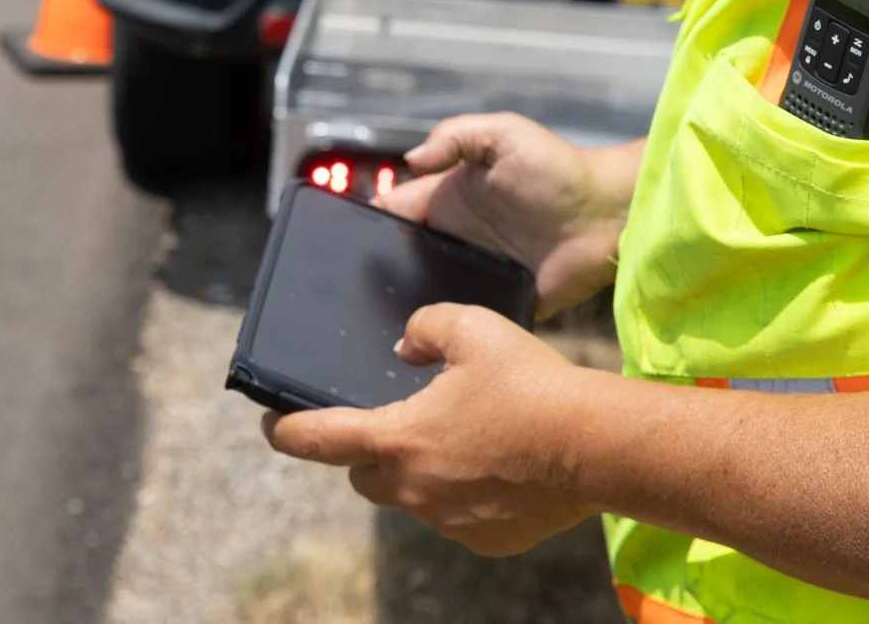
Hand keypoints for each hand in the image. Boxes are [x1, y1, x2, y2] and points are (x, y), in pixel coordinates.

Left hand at [264, 303, 600, 555]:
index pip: (319, 440)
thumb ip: (425, 329)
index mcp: (399, 440)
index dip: (286, 431)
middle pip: (366, 476)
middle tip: (392, 424)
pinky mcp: (487, 540)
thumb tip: (406, 349)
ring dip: (422, 472)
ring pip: (415, 498)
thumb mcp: (472, 329)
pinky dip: (463, 492)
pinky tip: (497, 464)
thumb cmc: (530, 382)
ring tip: (464, 437)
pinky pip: (457, 516)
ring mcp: (451, 521)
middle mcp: (416, 490)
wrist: (596, 445)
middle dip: (367, 454)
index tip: (272, 424)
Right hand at [376, 114, 637, 318]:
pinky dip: (452, 324)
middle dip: (382, 272)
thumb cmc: (558, 166)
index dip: (371, 223)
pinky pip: (469, 317)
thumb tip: (408, 160)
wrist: (608, 213)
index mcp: (449, 197)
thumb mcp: (502, 134)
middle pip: (405, 258)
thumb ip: (453, 137)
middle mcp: (458, 237)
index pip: (396, 212)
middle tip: (359, 292)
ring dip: (413, 301)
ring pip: (431, 291)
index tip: (346, 241)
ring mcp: (479, 272)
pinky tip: (436, 333)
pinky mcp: (504, 301)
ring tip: (386, 318)